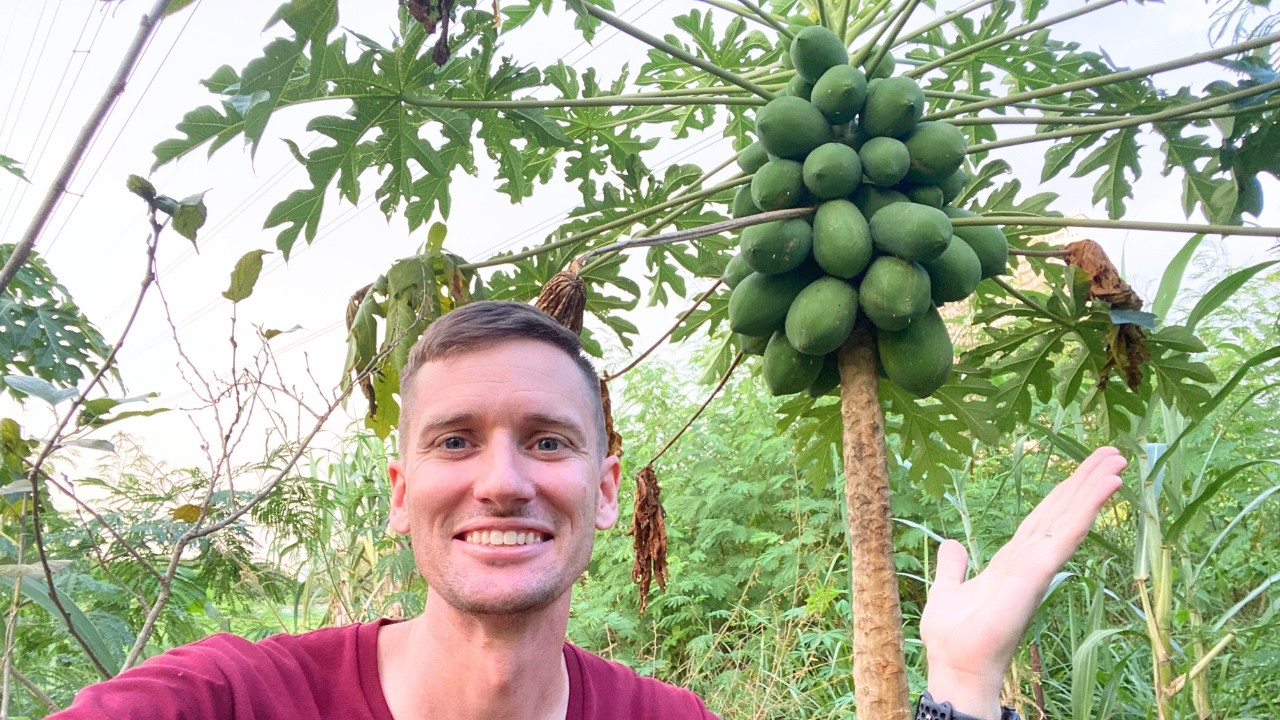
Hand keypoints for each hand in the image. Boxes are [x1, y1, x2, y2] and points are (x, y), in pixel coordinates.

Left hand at [920, 446, 1126, 718]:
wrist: (955, 667)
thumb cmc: (954, 638)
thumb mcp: (948, 590)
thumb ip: (954, 567)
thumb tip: (952, 544)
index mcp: (1010, 561)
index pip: (1041, 518)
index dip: (1063, 494)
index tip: (1085, 469)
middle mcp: (1028, 560)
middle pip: (1060, 512)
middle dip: (1084, 482)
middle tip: (1113, 452)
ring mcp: (1035, 566)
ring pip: (1068, 519)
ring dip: (1092, 489)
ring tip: (1117, 461)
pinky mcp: (1036, 573)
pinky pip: (1064, 536)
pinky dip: (1085, 511)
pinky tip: (1104, 489)